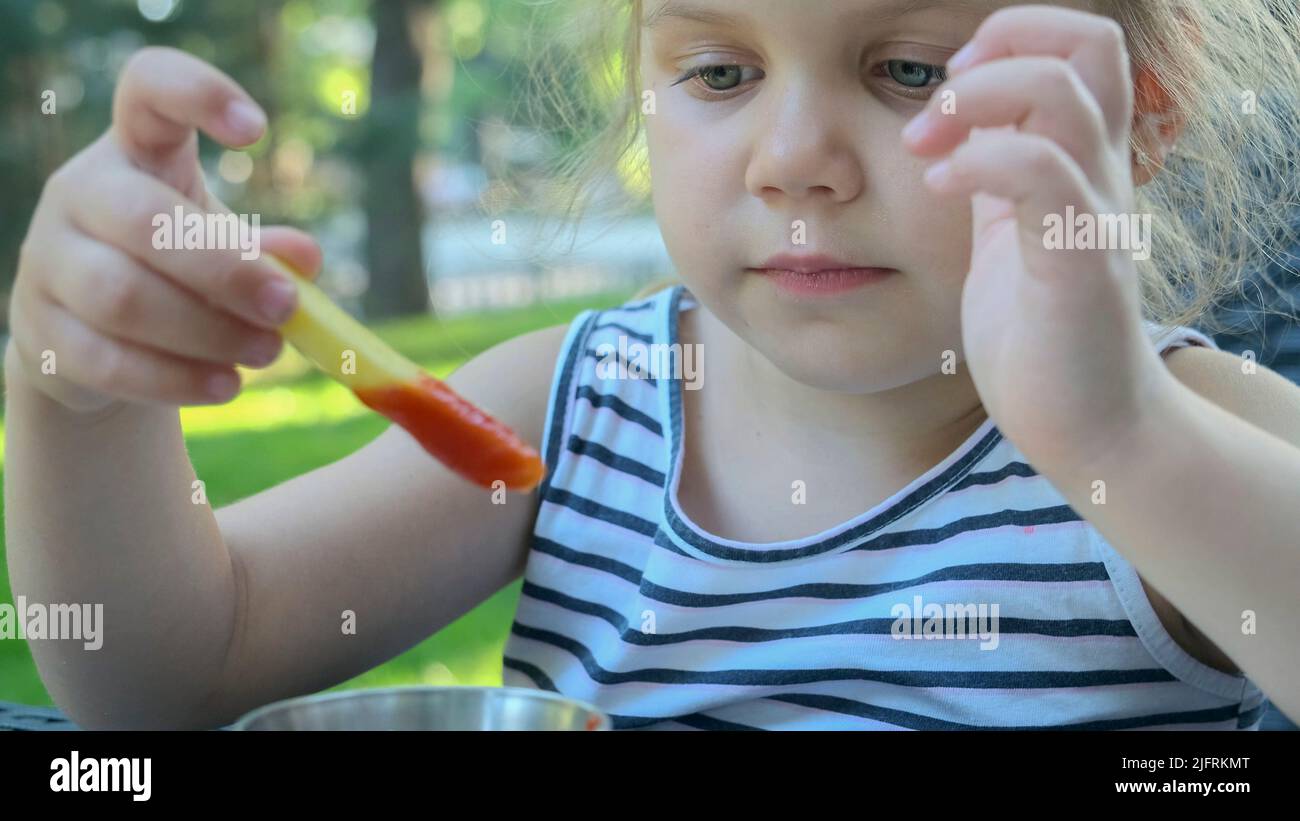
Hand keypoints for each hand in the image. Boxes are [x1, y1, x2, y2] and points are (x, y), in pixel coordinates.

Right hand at [8, 47, 321, 415]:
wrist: (94, 340)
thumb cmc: (175, 271)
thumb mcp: (225, 247)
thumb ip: (267, 249)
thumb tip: (304, 257)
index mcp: (134, 150)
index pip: (147, 89)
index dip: (197, 95)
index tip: (257, 129)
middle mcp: (79, 193)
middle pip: (144, 219)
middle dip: (227, 270)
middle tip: (288, 308)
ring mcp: (48, 262)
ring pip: (123, 297)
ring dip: (208, 332)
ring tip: (268, 353)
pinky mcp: (41, 333)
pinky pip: (107, 361)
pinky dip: (176, 379)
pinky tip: (226, 386)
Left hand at [902, 6, 1173, 470]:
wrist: (1086, 427)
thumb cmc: (1041, 338)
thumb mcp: (1007, 240)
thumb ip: (994, 185)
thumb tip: (955, 138)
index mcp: (1080, 165)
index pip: (1076, 46)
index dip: (1012, 39)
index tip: (949, 89)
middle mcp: (1099, 175)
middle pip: (1090, 42)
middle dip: (1002, 45)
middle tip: (940, 107)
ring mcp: (1093, 213)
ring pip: (1062, 93)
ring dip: (974, 101)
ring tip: (925, 149)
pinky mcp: (1078, 263)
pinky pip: (1040, 172)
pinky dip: (978, 162)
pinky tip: (939, 189)